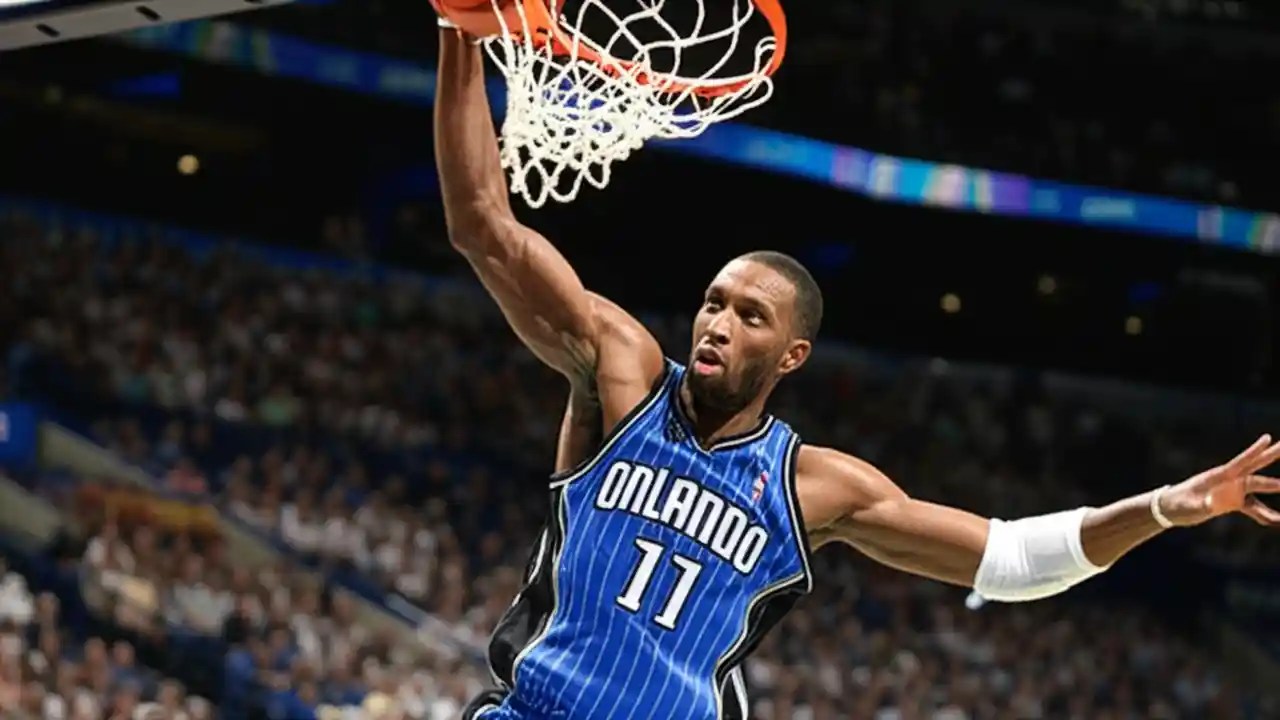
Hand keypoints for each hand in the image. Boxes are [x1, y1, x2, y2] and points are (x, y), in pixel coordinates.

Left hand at [1162, 434, 1279, 526]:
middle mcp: (1228, 480)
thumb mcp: (1188, 506)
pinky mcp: (1230, 502)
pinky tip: (1275, 520)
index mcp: (1219, 476)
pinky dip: (1263, 514)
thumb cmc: (1178, 504)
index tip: (1267, 438)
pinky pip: (1251, 506)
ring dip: (1272, 487)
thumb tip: (1213, 506)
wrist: (1170, 509)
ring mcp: (1230, 490)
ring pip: (1256, 487)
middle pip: (1253, 466)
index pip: (1240, 461)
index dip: (1254, 450)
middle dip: (1270, 455)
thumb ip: (1202, 505)